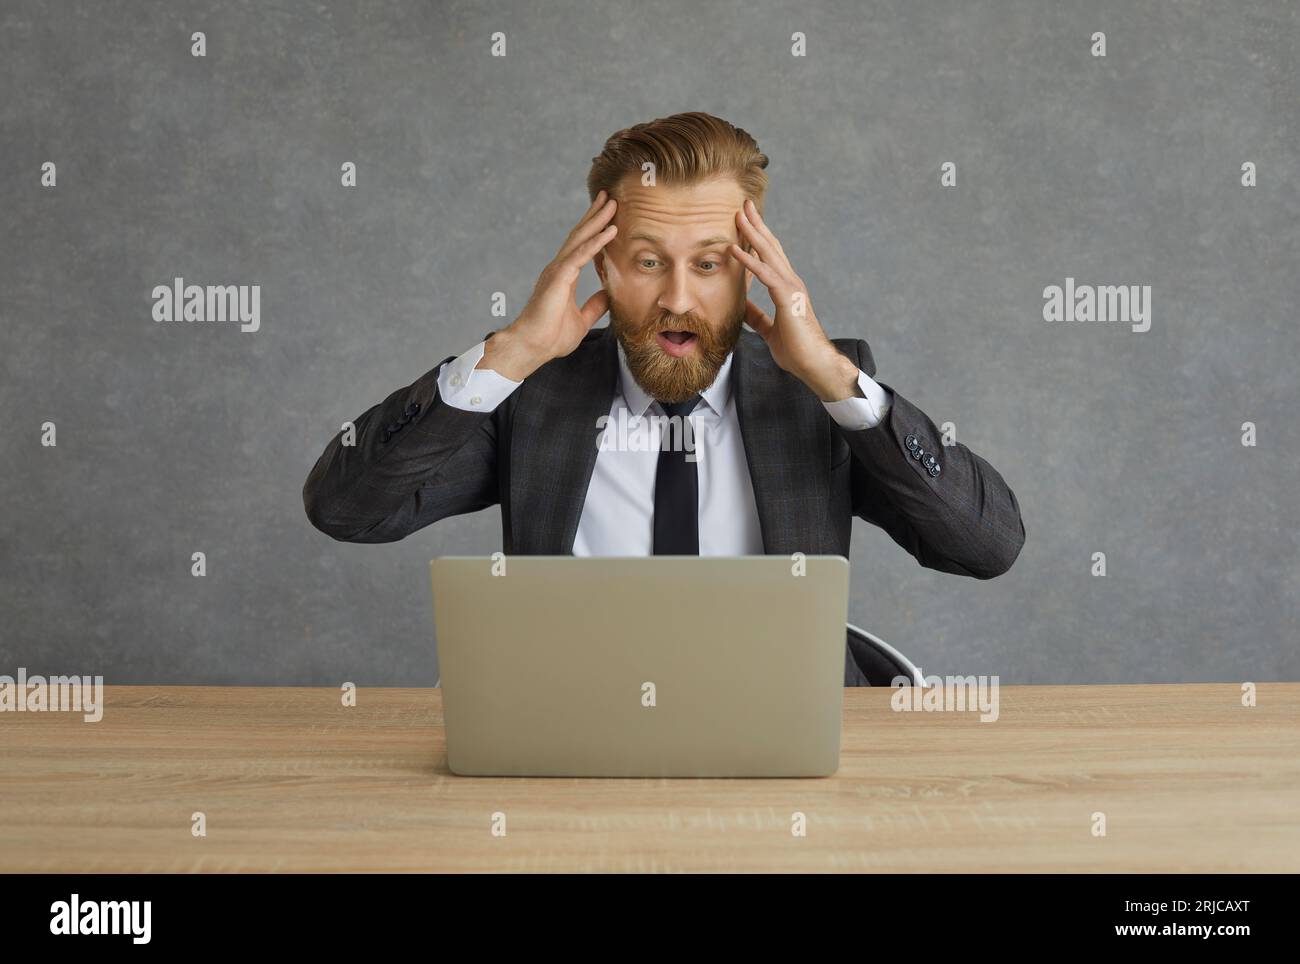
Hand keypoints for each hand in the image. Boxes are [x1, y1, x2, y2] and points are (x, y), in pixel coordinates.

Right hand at [482, 190, 617, 379]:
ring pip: (580, 239)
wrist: (532, 347)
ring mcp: (557, 271)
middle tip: (610, 197)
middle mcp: (559, 268)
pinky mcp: (558, 278)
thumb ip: (594, 306)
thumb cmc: (550, 337)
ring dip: (597, 220)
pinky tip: (610, 230)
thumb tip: (608, 294)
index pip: (582, 247)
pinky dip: (596, 242)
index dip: (595, 230)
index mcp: (563, 276)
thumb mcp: (582, 320)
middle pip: (580, 235)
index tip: (609, 216)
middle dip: (596, 215)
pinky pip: (580, 256)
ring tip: (613, 204)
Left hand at [728, 199, 860, 401]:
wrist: (814, 365)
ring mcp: (792, 288)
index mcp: (787, 288)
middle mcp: (791, 282)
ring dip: (752, 234)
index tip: (745, 222)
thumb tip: (744, 307)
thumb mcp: (769, 330)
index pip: (770, 257)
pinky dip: (749, 261)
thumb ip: (758, 316)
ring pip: (769, 254)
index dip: (757, 238)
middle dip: (756, 225)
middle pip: (771, 247)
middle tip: (743, 204)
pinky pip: (765, 275)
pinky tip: (735, 249)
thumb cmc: (796, 350)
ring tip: (738, 216)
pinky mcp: (788, 298)